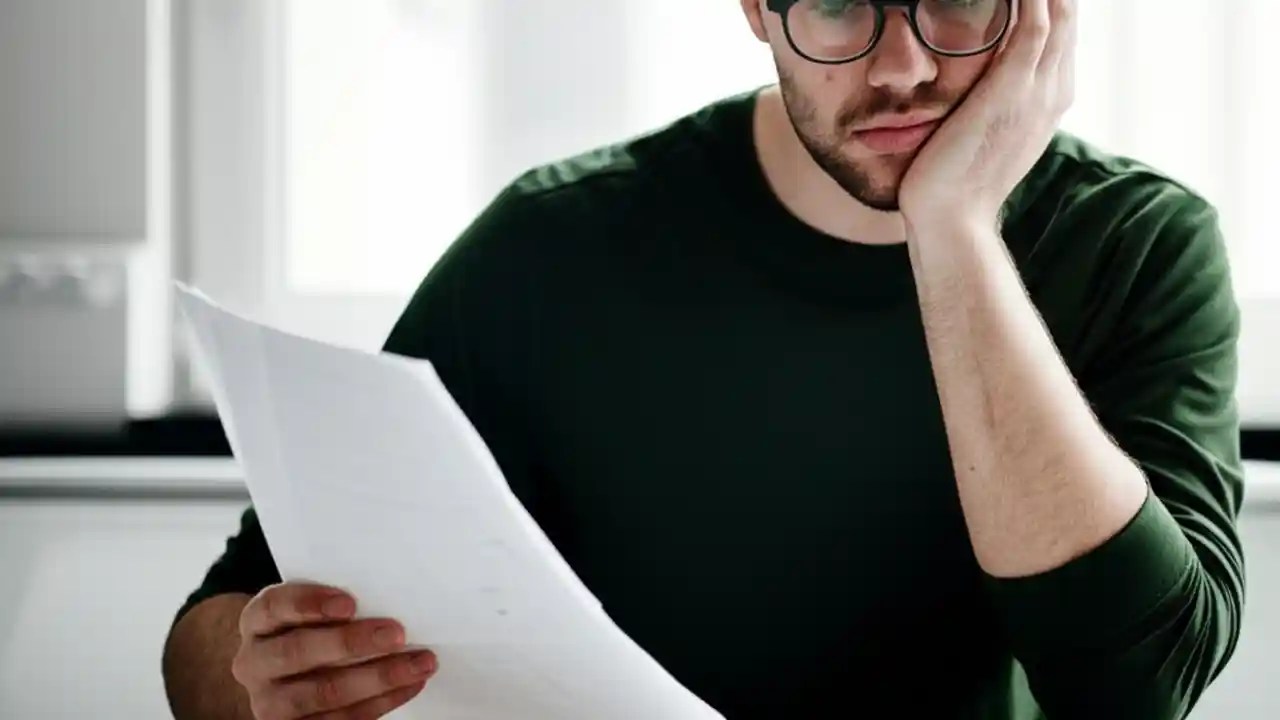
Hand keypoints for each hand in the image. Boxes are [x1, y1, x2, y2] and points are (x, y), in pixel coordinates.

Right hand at [231, 583, 437, 719]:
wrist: (285, 676)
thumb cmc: (310, 630)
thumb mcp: (312, 611)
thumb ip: (338, 605)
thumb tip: (393, 598)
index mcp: (258, 622)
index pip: (274, 607)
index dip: (309, 604)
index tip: (350, 604)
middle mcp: (254, 663)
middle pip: (298, 651)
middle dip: (351, 642)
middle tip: (397, 633)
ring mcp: (270, 702)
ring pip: (323, 692)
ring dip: (378, 678)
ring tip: (419, 663)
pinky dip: (381, 702)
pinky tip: (409, 685)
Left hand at [899, 0, 1076, 231]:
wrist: (952, 220)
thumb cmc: (954, 182)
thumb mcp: (983, 133)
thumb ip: (990, 104)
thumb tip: (974, 90)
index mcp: (1048, 100)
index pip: (1061, 31)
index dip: (1053, 1)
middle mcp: (1053, 90)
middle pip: (1068, 14)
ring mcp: (1037, 90)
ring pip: (1058, 11)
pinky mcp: (1011, 89)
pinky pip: (1034, 22)